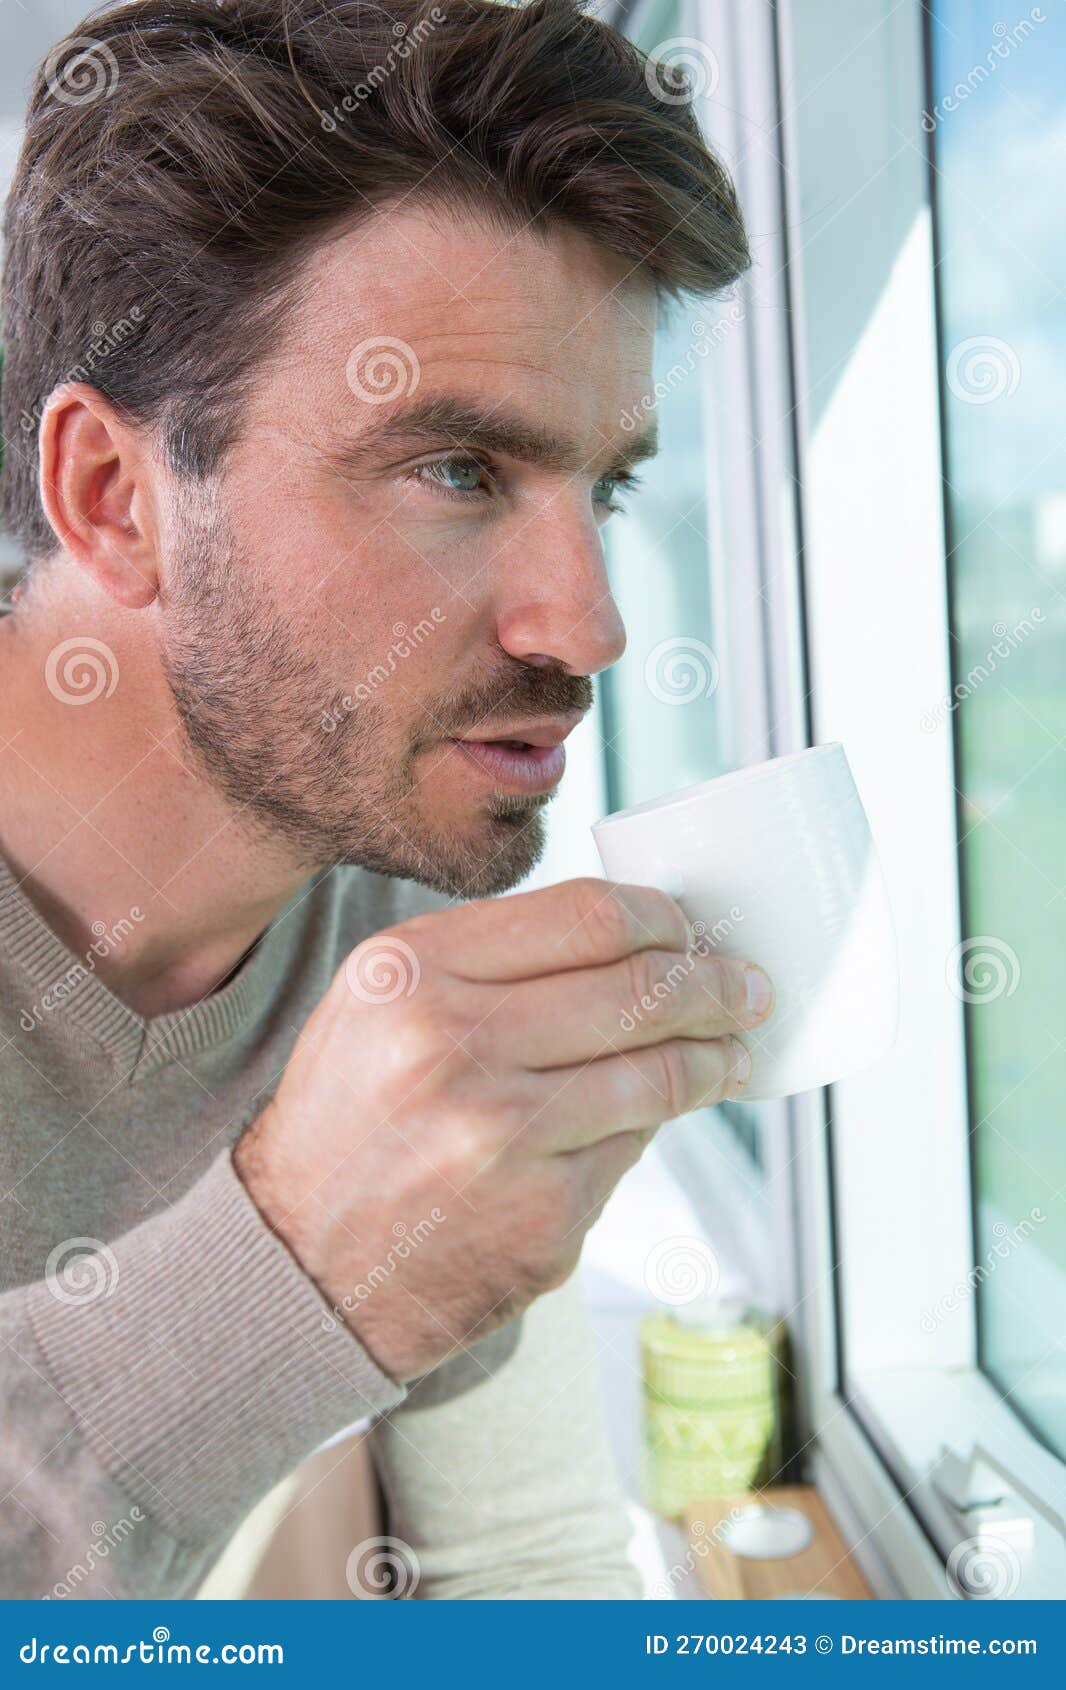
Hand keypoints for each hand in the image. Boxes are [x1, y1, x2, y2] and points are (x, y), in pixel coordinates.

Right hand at [233, 878, 773, 1380]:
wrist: (297, 1270)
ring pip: (658, 1073)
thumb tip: (627, 940)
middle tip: (747, 986)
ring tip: (736, 1052)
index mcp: (411, 973)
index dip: (661, 917)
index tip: (689, 928)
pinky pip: (633, 1151)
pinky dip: (656, 1128)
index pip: (586, 916)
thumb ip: (486, 962)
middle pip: (638, 989)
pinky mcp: (545, 1218)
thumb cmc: (347, 1123)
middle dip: (715, 983)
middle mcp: (454, 1046)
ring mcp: (504, 1139)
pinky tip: (665, 1117)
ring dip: (717, 1058)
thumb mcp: (378, 1007)